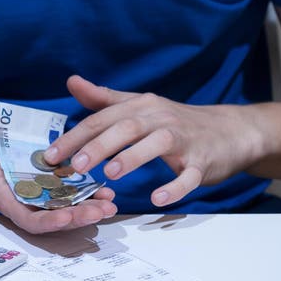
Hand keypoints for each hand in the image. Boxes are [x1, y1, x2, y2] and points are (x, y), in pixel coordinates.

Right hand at [0, 120, 117, 233]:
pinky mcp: (52, 172)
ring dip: (91, 204)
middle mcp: (29, 198)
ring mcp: (43, 187)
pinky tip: (108, 185)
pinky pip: (73, 183)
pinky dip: (90, 187)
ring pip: (70, 202)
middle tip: (102, 211)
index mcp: (9, 200)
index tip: (66, 218)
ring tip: (111, 201)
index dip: (48, 221)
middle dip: (80, 215)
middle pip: (57, 214)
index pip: (30, 219)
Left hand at [42, 76, 263, 207]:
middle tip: (74, 166)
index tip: (51, 155)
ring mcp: (183, 139)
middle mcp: (160, 117)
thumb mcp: (140, 106)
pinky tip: (157, 198)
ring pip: (156, 144)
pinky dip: (174, 186)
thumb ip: (104, 99)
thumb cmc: (177, 121)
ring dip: (133, 158)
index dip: (75, 136)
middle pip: (126, 127)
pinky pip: (188, 175)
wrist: (230, 130)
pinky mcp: (202, 162)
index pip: (102, 118)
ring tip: (110, 174)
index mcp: (141, 105)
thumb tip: (71, 82)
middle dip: (98, 145)